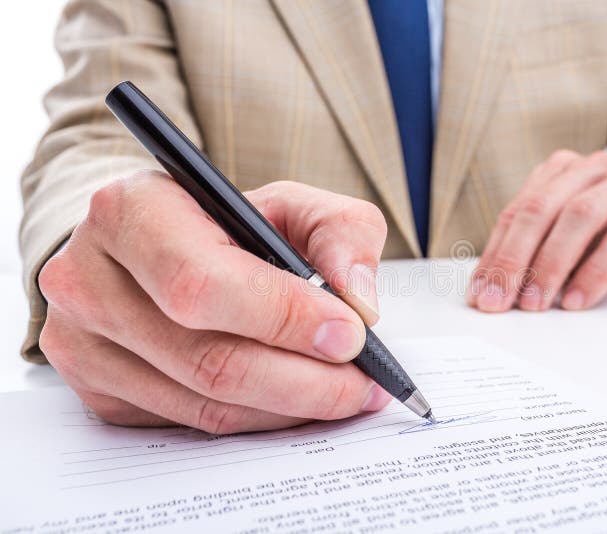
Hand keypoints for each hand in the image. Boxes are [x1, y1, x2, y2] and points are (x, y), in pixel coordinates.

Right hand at [38, 172, 391, 432]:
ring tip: (345, 393)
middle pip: (209, 359)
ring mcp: (83, 343)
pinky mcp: (98, 391)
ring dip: (290, 408)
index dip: (285, 317)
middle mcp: (89, 279)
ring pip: (206, 404)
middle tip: (362, 382)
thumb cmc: (229, 225)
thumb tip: (358, 303)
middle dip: (305, 380)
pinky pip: (193, 424)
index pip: (205, 282)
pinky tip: (294, 400)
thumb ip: (342, 233)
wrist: (159, 251)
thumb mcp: (292, 206)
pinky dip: (258, 419)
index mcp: (131, 212)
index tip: (352, 336)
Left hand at [468, 150, 606, 312]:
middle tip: (501, 301)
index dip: (495, 254)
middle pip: (540, 210)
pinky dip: (596, 273)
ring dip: (552, 265)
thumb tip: (492, 292)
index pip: (516, 213)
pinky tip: (578, 300)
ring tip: (536, 304)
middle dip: (515, 259)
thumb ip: (534, 255)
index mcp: (561, 171)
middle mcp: (593, 168)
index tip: (480, 294)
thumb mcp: (568, 245)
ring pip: (580, 217)